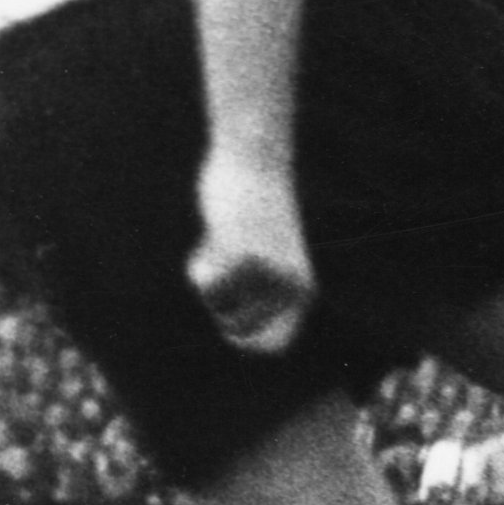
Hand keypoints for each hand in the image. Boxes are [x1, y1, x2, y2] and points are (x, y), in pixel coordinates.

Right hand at [188, 151, 314, 356]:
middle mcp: (290, 288)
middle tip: (220, 275)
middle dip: (221, 308)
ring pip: (218, 305)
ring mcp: (266, 275)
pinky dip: (200, 264)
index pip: (276, 344)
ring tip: (222, 244)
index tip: (229, 331)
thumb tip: (235, 327)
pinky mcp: (240, 258)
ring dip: (209, 280)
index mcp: (303, 289)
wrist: (256, 159)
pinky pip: (204, 283)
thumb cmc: (258, 205)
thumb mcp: (266, 254)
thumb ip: (257, 288)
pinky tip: (215, 234)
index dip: (248, 344)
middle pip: (238, 330)